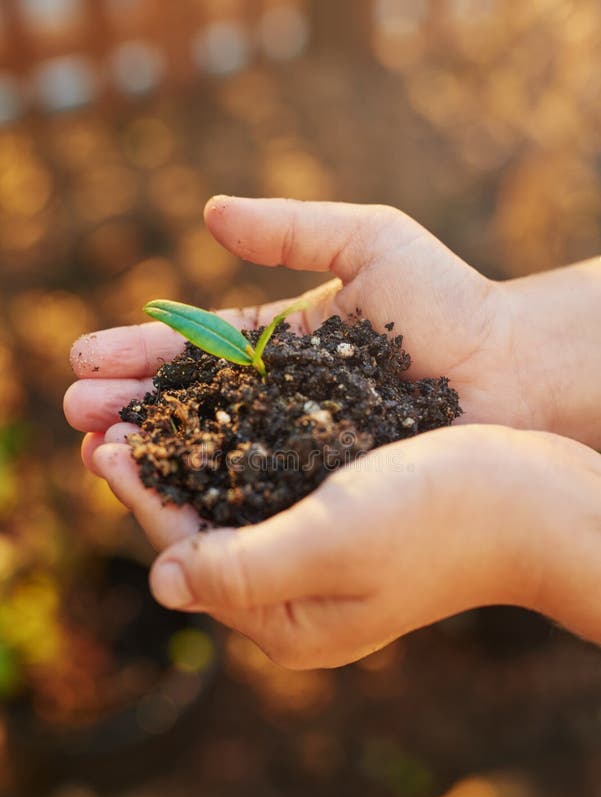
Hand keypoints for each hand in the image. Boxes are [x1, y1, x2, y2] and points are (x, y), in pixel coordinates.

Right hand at [65, 195, 549, 447]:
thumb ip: (290, 230)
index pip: (197, 348)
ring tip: (96, 452)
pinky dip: (211, 489)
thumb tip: (208, 212)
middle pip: (194, 403)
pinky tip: (166, 492)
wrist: (513, 371)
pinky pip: (260, 487)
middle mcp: (284, 398)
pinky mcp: (326, 484)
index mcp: (284, 343)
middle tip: (74, 414)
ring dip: (155, 450)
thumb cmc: (449, 302)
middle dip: (132, 405)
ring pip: (215, 449)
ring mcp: (302, 445)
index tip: (84, 358)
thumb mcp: (368, 242)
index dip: (142, 353)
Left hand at [85, 424, 600, 667]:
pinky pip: (264, 491)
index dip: (142, 499)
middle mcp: (295, 601)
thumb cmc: (442, 516)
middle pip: (199, 535)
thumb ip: (243, 568)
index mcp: (288, 619)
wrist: (529, 498)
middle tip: (106, 424)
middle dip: (155, 479)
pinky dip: (231, 454)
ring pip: (227, 508)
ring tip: (144, 414)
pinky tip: (211, 419)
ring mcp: (317, 565)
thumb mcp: (334, 539)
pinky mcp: (338, 528)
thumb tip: (161, 583)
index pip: (188, 557)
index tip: (106, 445)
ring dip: (185, 460)